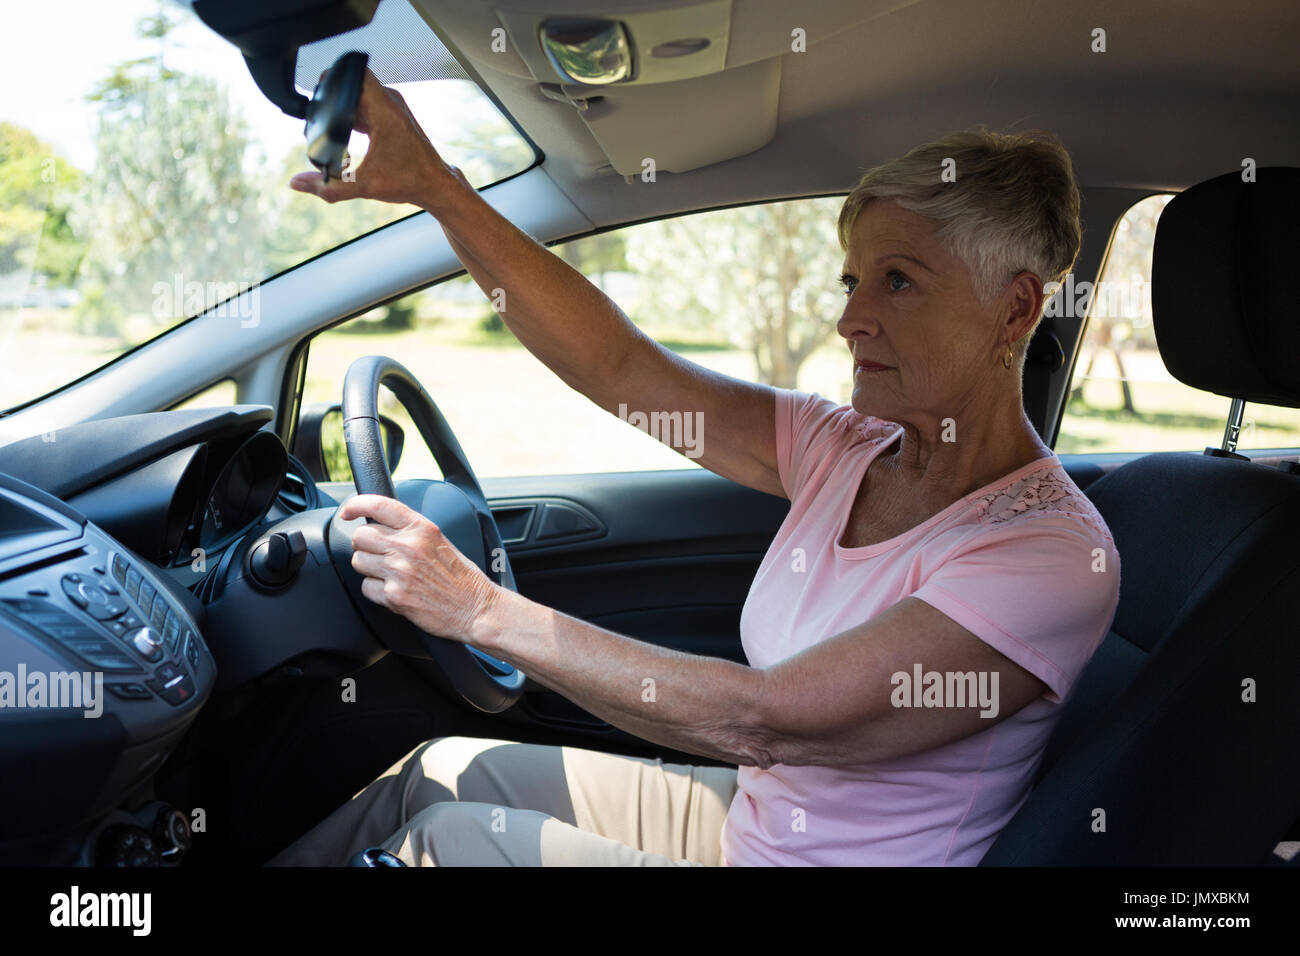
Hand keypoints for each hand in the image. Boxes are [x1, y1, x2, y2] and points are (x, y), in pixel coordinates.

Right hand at [289, 69, 459, 207]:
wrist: (435, 186)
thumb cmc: (409, 181)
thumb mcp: (364, 186)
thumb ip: (328, 187)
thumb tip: (297, 183)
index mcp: (385, 111)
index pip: (357, 73)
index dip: (334, 76)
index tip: (320, 89)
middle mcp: (391, 104)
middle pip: (354, 84)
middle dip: (335, 95)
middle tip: (322, 113)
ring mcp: (394, 108)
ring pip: (362, 95)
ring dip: (346, 105)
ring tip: (332, 124)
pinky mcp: (395, 116)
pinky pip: (369, 104)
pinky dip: (356, 113)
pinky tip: (347, 131)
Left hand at [339, 494, 500, 643]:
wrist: (475, 608)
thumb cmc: (461, 577)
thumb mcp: (440, 542)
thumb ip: (411, 531)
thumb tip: (380, 526)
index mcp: (422, 529)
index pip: (380, 505)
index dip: (356, 505)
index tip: (348, 512)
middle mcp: (409, 546)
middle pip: (361, 536)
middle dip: (365, 545)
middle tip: (378, 554)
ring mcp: (399, 571)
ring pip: (359, 561)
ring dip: (369, 569)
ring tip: (389, 574)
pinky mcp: (394, 595)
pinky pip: (366, 587)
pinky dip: (375, 591)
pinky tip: (394, 591)